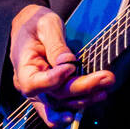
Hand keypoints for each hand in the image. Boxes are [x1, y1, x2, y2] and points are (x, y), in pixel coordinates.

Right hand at [9, 4, 114, 128]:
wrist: (32, 26)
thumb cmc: (37, 23)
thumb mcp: (46, 25)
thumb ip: (56, 44)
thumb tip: (68, 62)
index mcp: (22, 67)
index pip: (34, 83)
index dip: (53, 79)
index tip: (71, 66)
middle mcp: (30, 85)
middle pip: (55, 95)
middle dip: (82, 88)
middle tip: (106, 78)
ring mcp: (41, 92)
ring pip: (62, 103)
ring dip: (85, 98)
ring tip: (105, 89)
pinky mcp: (52, 93)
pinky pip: (64, 105)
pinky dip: (78, 105)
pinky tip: (94, 100)